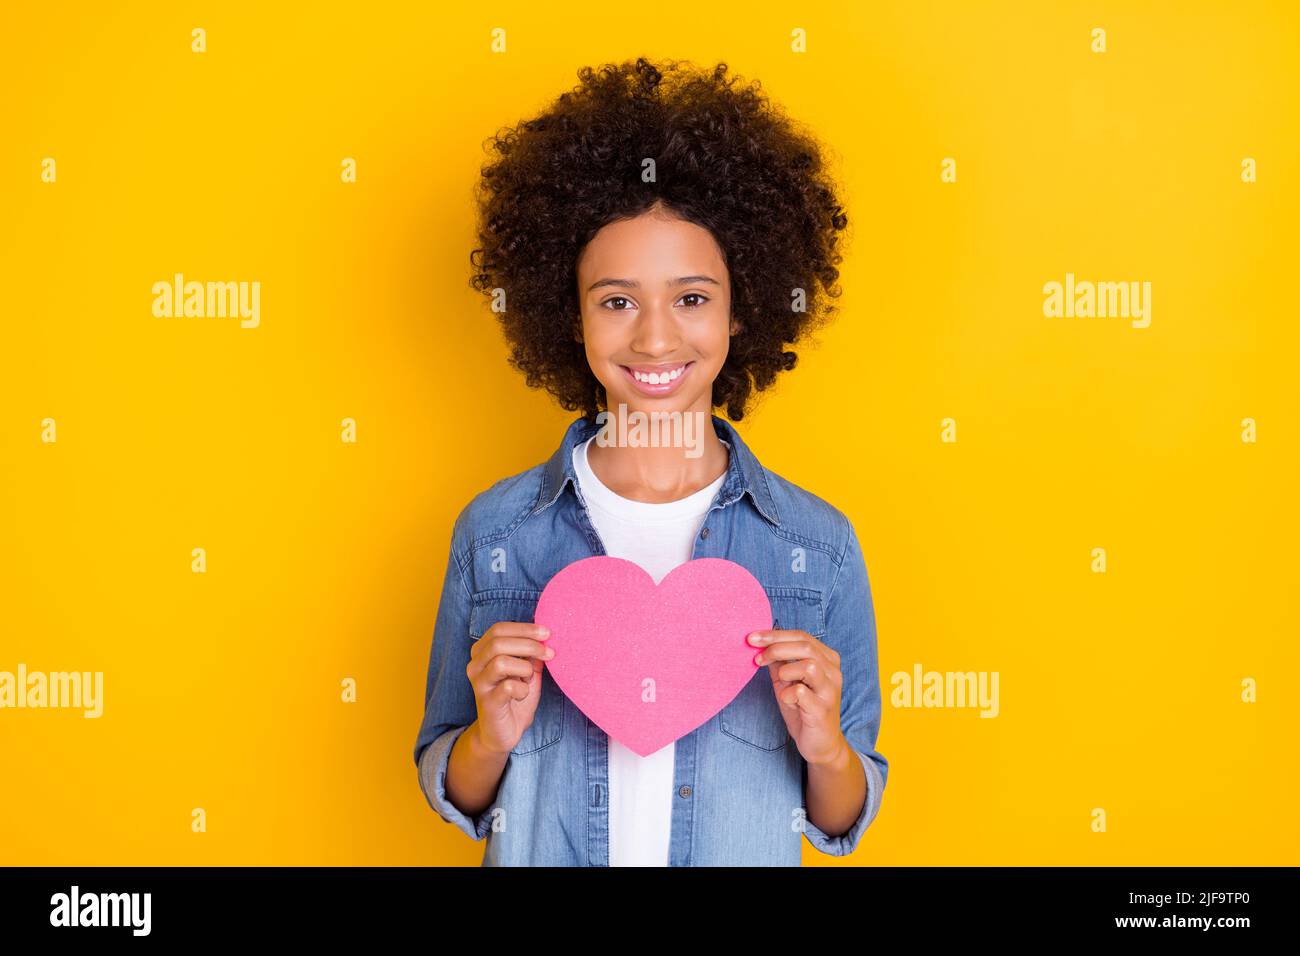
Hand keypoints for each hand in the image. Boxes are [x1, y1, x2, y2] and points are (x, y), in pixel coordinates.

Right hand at [466, 622, 553, 754]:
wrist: (502, 732)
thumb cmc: (514, 697)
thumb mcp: (526, 670)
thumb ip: (532, 653)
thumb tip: (546, 635)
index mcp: (482, 653)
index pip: (498, 629)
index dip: (524, 628)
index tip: (547, 633)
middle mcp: (475, 666)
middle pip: (498, 642)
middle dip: (529, 645)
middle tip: (549, 653)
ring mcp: (479, 684)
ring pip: (501, 662)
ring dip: (524, 669)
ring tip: (528, 680)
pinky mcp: (487, 703)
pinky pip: (508, 687)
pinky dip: (522, 689)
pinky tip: (522, 694)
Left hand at [747, 629, 846, 765]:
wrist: (820, 744)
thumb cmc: (803, 709)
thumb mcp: (788, 681)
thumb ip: (779, 662)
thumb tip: (760, 643)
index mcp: (827, 659)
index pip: (802, 636)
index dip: (775, 635)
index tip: (752, 637)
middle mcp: (833, 672)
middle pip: (806, 646)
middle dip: (776, 647)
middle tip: (757, 657)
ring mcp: (830, 691)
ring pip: (810, 665)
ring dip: (786, 671)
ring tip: (780, 682)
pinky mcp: (822, 710)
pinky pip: (802, 692)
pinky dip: (787, 693)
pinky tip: (787, 700)